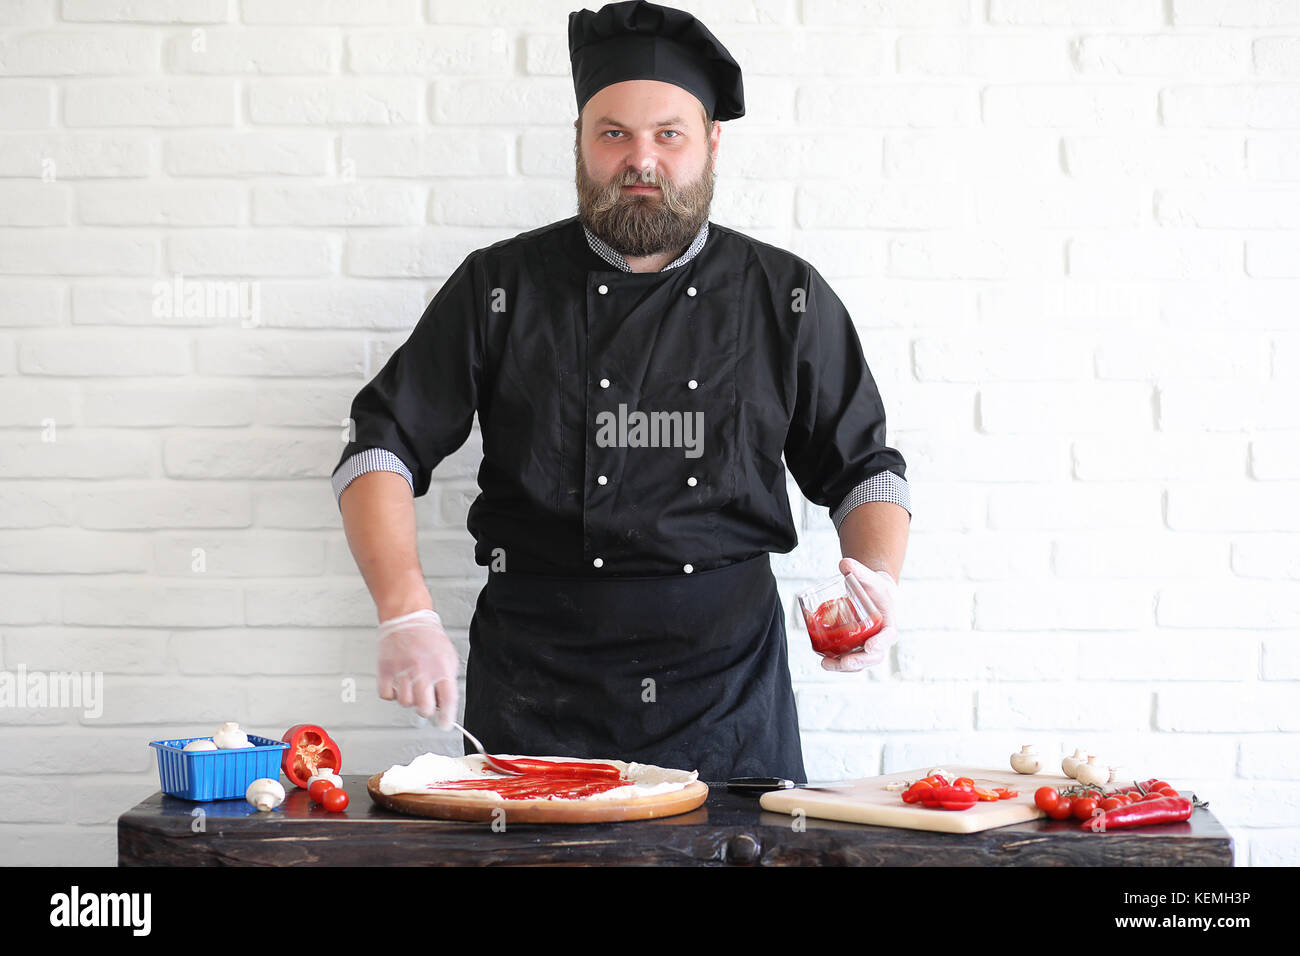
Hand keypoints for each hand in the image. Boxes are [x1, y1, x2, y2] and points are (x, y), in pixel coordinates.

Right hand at [376, 608, 459, 729]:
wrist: (408, 617)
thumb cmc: (429, 637)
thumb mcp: (448, 656)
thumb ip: (447, 680)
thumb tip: (444, 704)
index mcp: (442, 667)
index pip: (448, 700)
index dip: (447, 717)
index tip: (444, 725)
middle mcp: (423, 670)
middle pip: (424, 708)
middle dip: (426, 710)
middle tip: (425, 703)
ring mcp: (403, 670)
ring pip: (405, 703)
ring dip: (408, 699)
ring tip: (411, 685)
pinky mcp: (385, 669)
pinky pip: (386, 695)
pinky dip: (391, 694)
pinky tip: (397, 684)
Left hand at [821, 557, 899, 672]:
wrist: (873, 595)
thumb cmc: (873, 587)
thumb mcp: (868, 577)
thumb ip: (857, 570)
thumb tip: (844, 564)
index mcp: (888, 624)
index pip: (888, 637)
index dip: (880, 643)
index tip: (870, 646)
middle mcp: (880, 639)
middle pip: (874, 656)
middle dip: (859, 661)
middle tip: (844, 661)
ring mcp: (869, 646)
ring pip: (860, 662)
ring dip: (844, 667)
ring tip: (826, 664)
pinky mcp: (857, 648)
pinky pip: (850, 660)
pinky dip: (839, 663)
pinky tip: (824, 662)